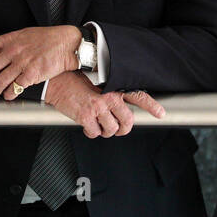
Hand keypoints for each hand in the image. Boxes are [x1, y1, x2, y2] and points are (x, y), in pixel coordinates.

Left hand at [0, 25, 82, 100]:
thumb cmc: (47, 38)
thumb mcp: (24, 35)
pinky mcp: (32, 74)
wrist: (66, 42)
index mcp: (9, 40)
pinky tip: (9, 96)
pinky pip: (16, 87)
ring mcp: (22, 62)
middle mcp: (13, 51)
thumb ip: (9, 44)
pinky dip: (11, 93)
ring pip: (1, 80)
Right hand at [42, 71, 164, 138]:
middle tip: (118, 130)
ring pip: (111, 130)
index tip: (160, 114)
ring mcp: (98, 107)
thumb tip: (120, 109)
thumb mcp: (97, 84)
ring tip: (98, 125)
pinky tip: (87, 125)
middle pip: (127, 120)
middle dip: (123, 129)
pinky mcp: (86, 116)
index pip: (138, 96)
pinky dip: (91, 132)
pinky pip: (95, 133)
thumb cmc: (74, 82)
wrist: (56, 83)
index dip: (151, 106)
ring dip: (105, 131)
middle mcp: (108, 97)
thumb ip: (110, 95)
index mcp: (113, 88)